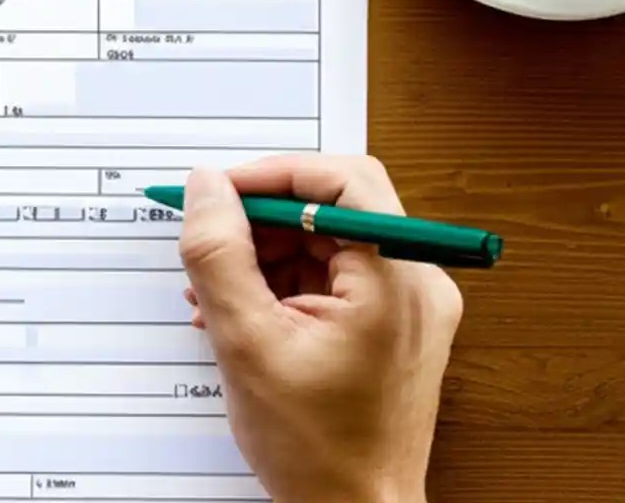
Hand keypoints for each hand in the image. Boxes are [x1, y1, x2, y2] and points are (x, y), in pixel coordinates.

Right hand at [179, 155, 462, 502]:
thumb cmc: (317, 449)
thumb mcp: (247, 340)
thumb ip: (220, 255)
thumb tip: (207, 190)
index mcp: (397, 281)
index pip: (343, 180)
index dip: (274, 174)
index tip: (221, 192)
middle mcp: (417, 283)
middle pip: (333, 209)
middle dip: (261, 223)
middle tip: (210, 243)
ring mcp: (409, 306)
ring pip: (326, 242)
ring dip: (265, 257)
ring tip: (216, 294)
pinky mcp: (392, 325)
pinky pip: (333, 277)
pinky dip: (283, 285)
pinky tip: (242, 313)